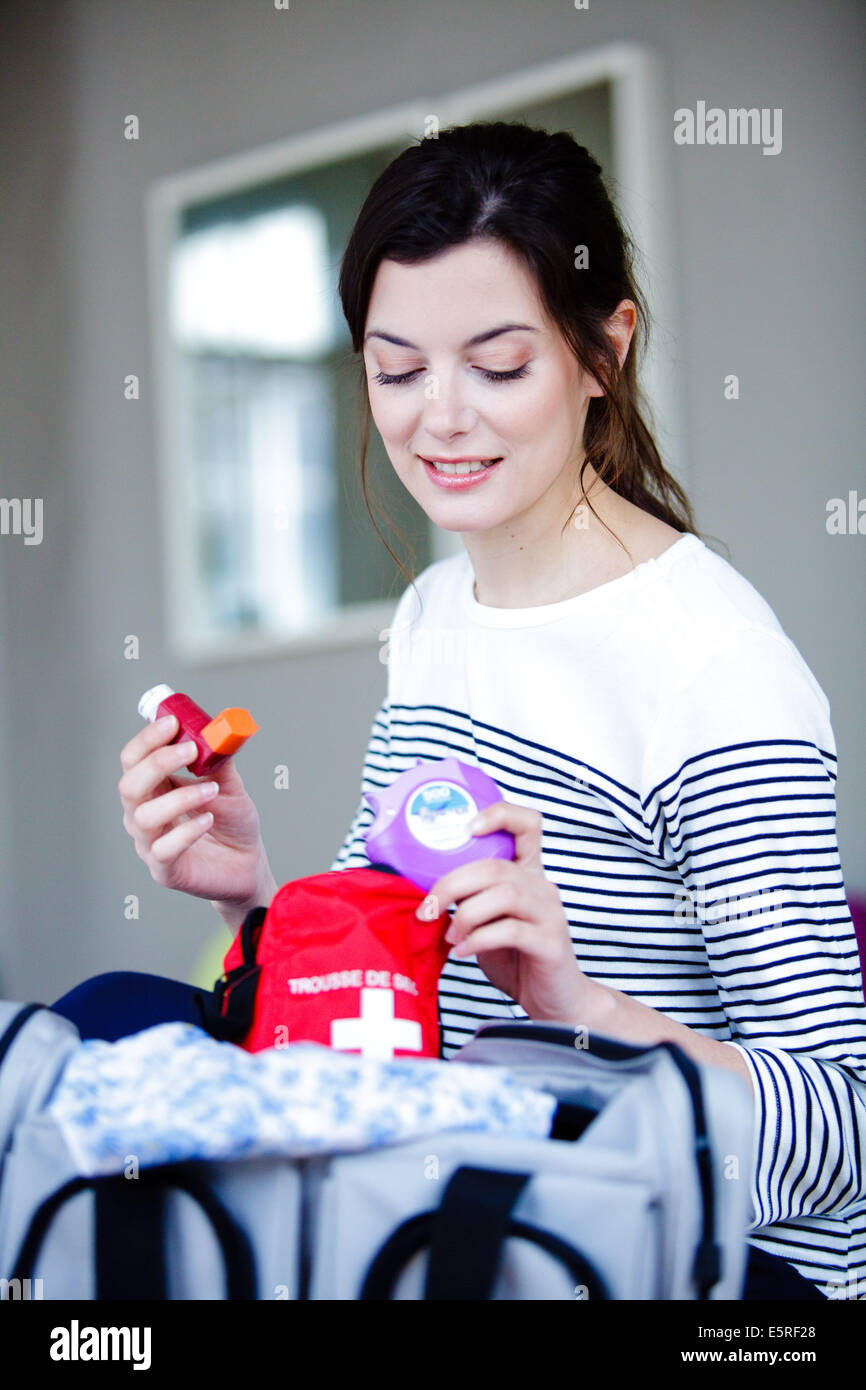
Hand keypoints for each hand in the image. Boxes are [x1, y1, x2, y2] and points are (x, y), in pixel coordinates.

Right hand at [118, 714, 271, 908]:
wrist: (247, 864)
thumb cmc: (231, 823)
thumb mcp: (229, 785)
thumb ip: (219, 760)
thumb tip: (217, 731)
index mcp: (153, 788)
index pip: (133, 759)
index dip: (147, 739)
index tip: (173, 723)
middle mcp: (143, 814)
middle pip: (129, 785)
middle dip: (158, 762)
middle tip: (192, 750)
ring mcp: (150, 843)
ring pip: (144, 817)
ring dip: (180, 797)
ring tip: (213, 790)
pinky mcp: (164, 870)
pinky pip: (164, 849)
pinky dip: (187, 831)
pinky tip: (209, 820)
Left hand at [419, 800, 589, 1022]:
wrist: (552, 999)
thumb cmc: (514, 956)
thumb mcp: (487, 920)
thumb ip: (468, 900)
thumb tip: (420, 891)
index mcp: (528, 873)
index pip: (527, 824)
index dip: (499, 815)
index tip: (466, 828)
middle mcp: (542, 886)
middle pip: (495, 866)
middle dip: (452, 884)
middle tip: (428, 909)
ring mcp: (550, 913)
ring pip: (504, 894)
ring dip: (465, 914)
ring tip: (450, 936)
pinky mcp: (550, 943)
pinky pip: (510, 930)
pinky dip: (478, 940)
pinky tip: (462, 952)